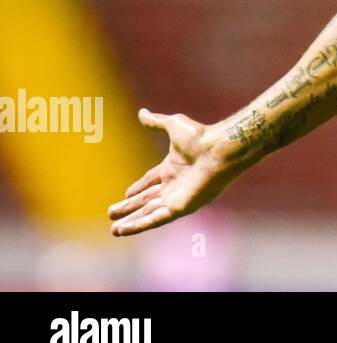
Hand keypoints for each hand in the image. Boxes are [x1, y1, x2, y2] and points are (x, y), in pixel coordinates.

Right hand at [108, 108, 240, 236]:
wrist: (218, 149)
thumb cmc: (201, 136)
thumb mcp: (173, 125)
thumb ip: (156, 122)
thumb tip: (142, 112)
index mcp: (172, 167)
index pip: (150, 181)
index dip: (137, 188)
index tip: (125, 194)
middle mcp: (174, 184)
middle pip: (147, 199)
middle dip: (129, 207)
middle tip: (111, 213)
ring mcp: (177, 197)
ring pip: (148, 212)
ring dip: (131, 222)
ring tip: (114, 230)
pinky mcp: (180, 207)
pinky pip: (156, 219)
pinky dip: (140, 225)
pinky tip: (124, 230)